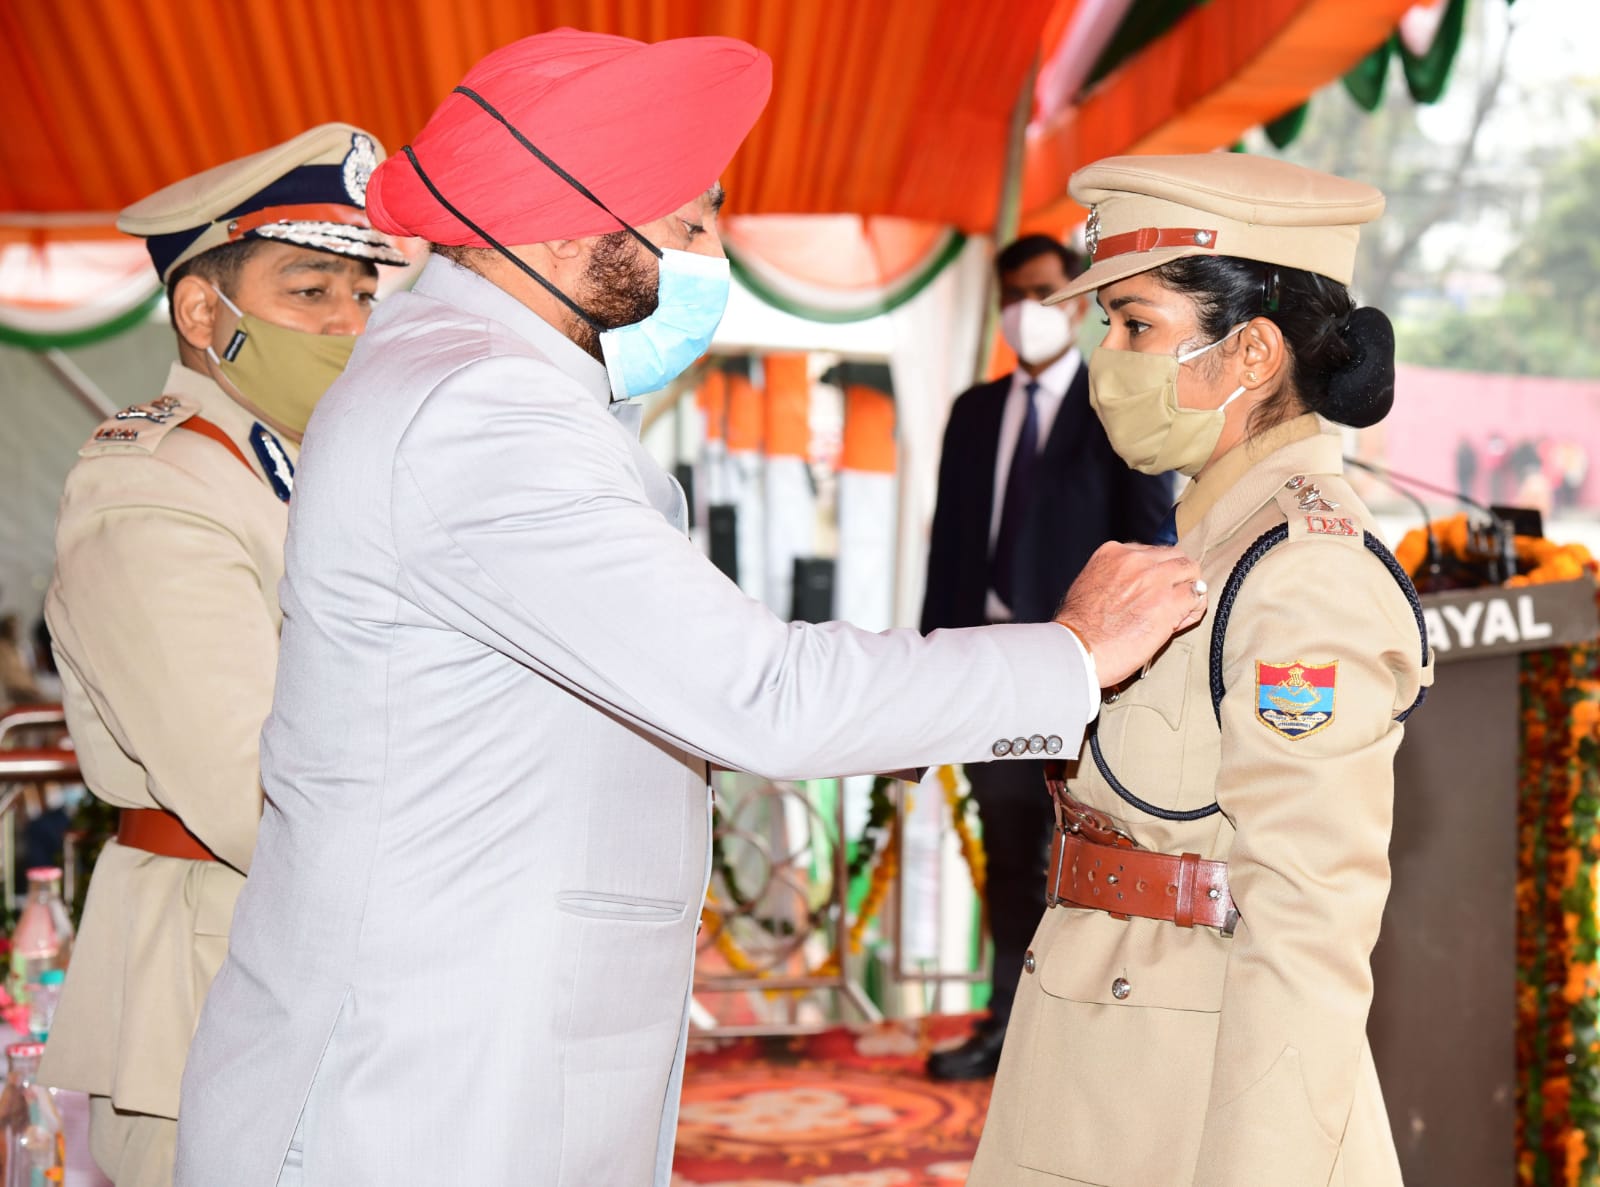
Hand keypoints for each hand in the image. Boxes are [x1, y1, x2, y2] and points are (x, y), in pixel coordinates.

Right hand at [1055, 542, 1207, 686]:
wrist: (1078, 649)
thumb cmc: (1078, 627)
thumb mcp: (1089, 585)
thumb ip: (1115, 577)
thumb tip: (1136, 588)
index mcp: (1113, 553)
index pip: (1152, 552)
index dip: (1158, 571)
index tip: (1155, 587)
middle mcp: (1136, 560)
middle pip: (1175, 556)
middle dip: (1177, 576)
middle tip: (1172, 598)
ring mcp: (1154, 579)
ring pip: (1191, 571)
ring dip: (1188, 589)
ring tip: (1178, 610)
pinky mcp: (1169, 602)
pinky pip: (1197, 597)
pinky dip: (1193, 609)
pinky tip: (1179, 622)